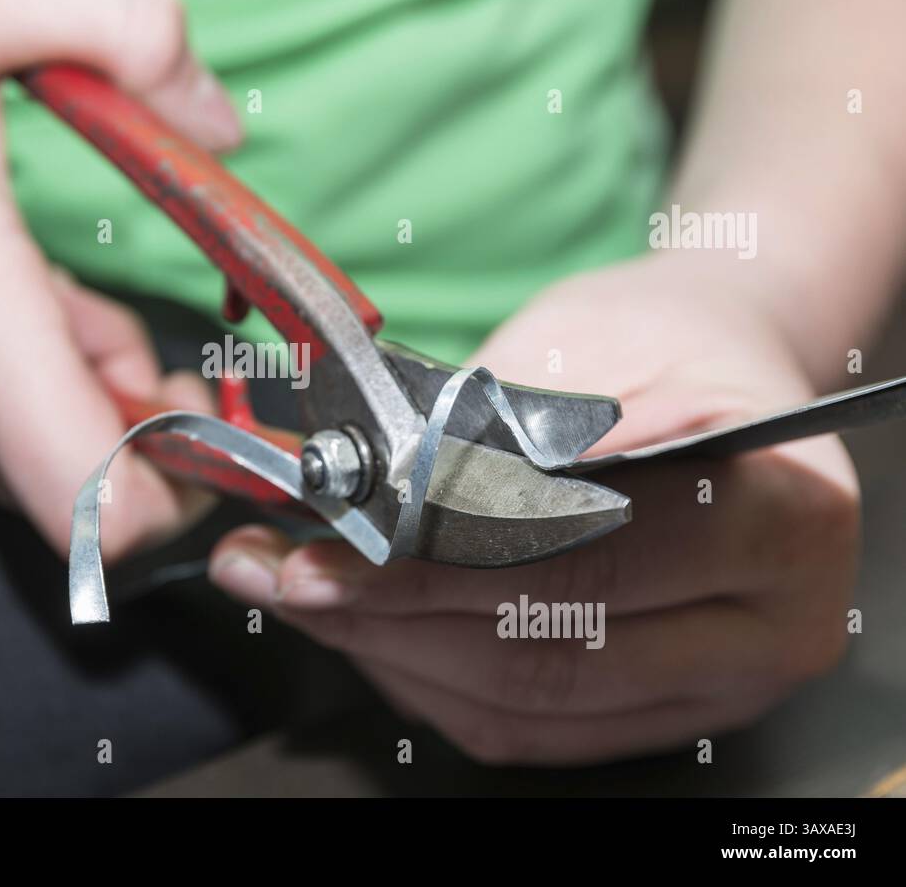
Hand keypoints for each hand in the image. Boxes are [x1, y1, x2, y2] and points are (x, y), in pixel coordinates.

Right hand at [0, 0, 241, 558]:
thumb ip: (125, 30)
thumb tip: (221, 127)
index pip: (106, 513)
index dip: (191, 490)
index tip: (213, 415)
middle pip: (99, 495)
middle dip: (150, 423)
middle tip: (131, 329)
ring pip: (47, 472)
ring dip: (84, 400)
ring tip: (44, 297)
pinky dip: (26, 401)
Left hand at [209, 253, 858, 763]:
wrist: (718, 377)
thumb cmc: (660, 341)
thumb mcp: (588, 345)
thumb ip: (499, 434)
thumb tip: (383, 498)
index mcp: (783, 515)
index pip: (590, 553)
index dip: (448, 559)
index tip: (341, 541)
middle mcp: (768, 627)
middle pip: (546, 652)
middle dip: (390, 615)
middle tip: (284, 572)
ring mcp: (716, 688)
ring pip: (520, 707)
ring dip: (387, 653)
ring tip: (293, 589)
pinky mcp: (654, 714)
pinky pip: (520, 727)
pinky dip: (424, 679)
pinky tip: (360, 626)